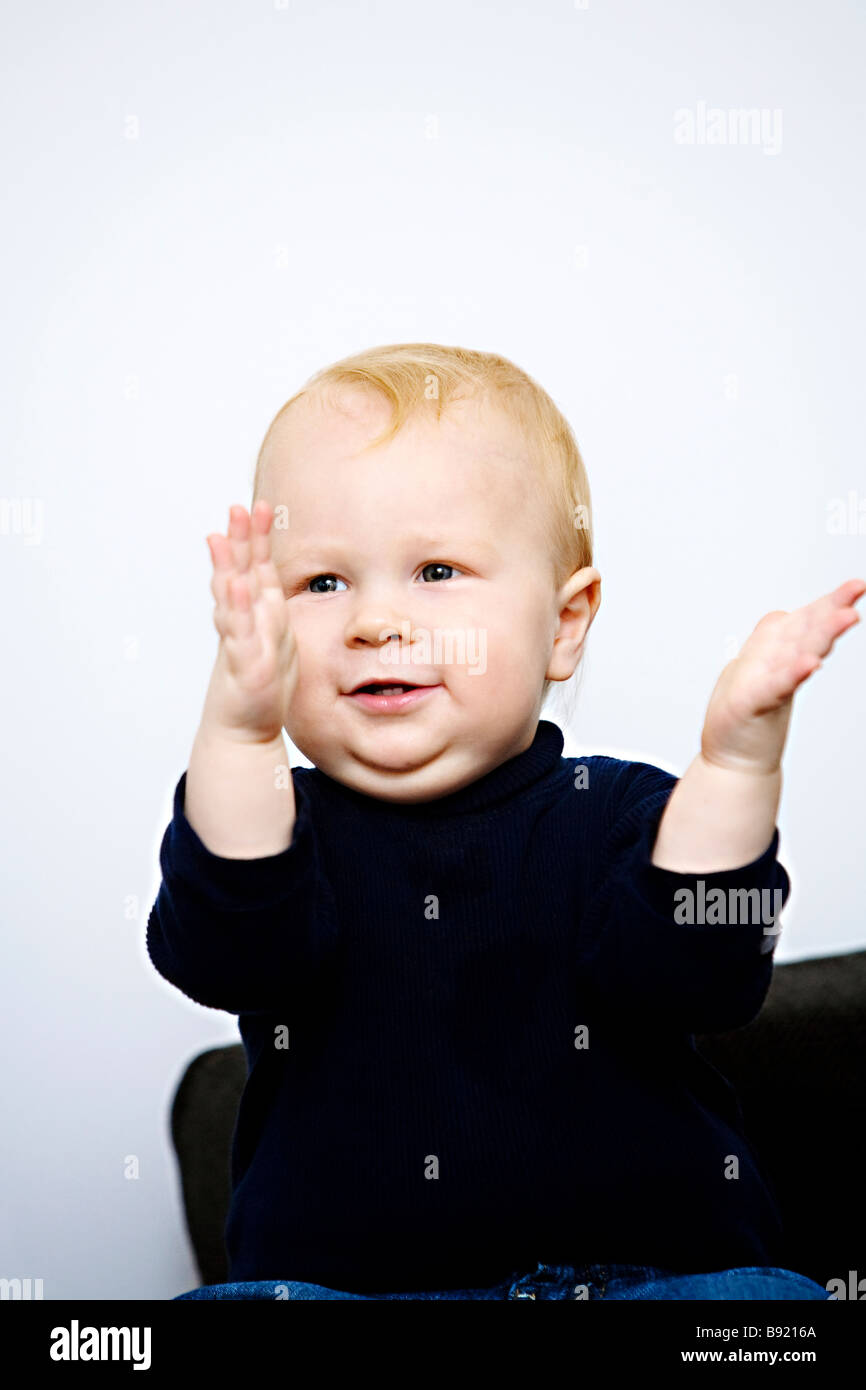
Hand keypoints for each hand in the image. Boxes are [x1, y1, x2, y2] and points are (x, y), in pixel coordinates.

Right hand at [202, 501, 298, 742]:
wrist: (243, 730)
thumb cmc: (258, 685)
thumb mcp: (272, 637)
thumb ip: (266, 608)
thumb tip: (262, 578)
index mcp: (254, 612)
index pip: (254, 566)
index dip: (256, 538)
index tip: (259, 506)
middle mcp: (242, 621)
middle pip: (238, 572)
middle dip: (239, 540)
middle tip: (236, 507)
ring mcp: (240, 641)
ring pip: (231, 597)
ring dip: (227, 566)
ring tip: (222, 537)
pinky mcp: (243, 664)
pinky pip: (239, 633)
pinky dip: (237, 610)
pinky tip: (236, 588)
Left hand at [701, 577, 865, 773]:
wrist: (732, 758)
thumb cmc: (742, 713)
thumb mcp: (754, 666)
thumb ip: (770, 642)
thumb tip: (781, 616)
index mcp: (778, 654)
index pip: (807, 622)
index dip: (830, 602)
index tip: (856, 586)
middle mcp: (779, 667)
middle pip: (809, 634)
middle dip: (832, 612)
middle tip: (858, 593)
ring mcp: (769, 684)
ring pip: (799, 654)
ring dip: (821, 636)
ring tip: (845, 618)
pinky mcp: (754, 703)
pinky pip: (776, 685)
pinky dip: (792, 673)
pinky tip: (809, 663)